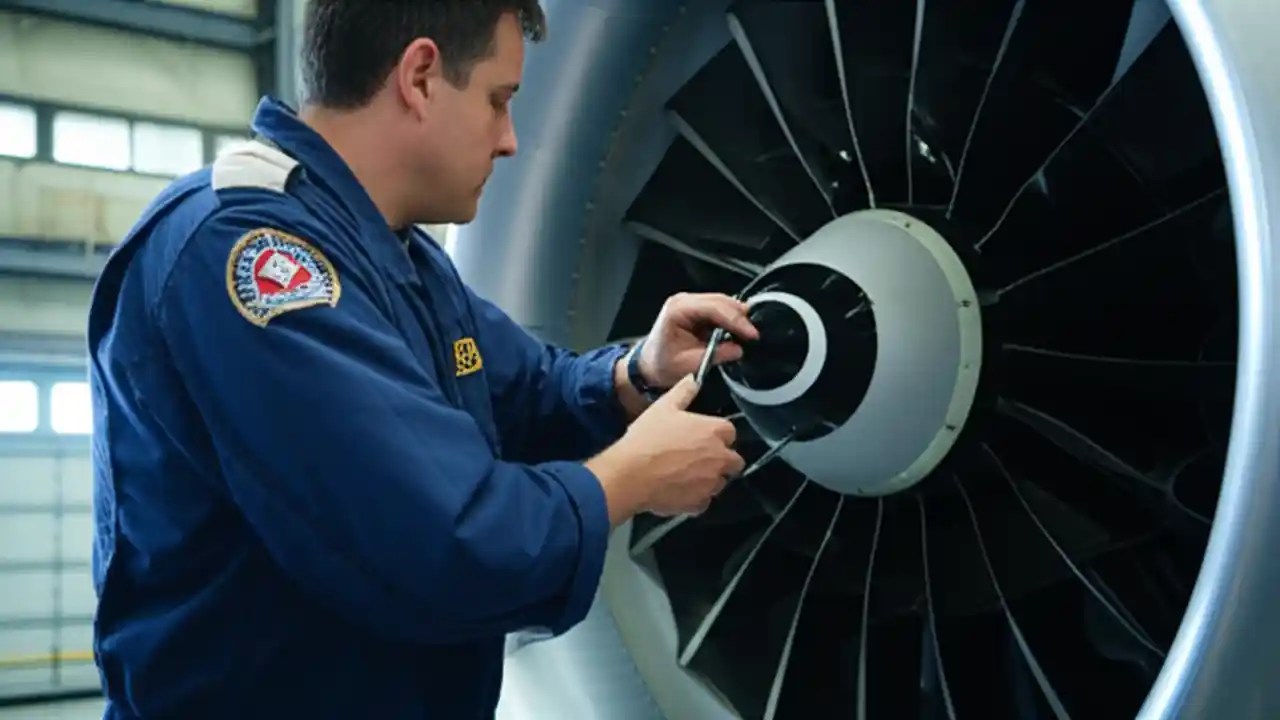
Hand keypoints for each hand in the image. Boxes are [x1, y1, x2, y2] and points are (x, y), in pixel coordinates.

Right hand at [588, 376, 745, 523]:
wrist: (631, 474)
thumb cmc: (647, 438)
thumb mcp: (663, 407)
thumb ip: (683, 392)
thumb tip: (694, 379)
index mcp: (714, 431)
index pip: (730, 432)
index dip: (717, 434)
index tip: (703, 436)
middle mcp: (719, 457)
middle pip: (734, 460)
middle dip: (722, 459)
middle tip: (698, 457)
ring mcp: (711, 482)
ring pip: (720, 482)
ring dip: (709, 478)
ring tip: (685, 474)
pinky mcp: (700, 503)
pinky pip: (704, 501)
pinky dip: (695, 498)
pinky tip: (678, 490)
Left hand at [636, 292, 759, 388]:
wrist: (650, 366)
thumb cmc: (662, 364)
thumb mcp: (689, 365)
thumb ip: (715, 356)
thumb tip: (738, 349)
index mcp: (677, 310)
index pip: (713, 308)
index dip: (735, 320)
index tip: (750, 333)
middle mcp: (684, 301)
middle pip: (721, 301)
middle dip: (740, 317)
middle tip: (754, 335)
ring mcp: (691, 303)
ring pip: (723, 303)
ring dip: (737, 318)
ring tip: (748, 335)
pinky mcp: (698, 310)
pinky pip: (721, 310)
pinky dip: (731, 320)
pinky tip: (739, 332)